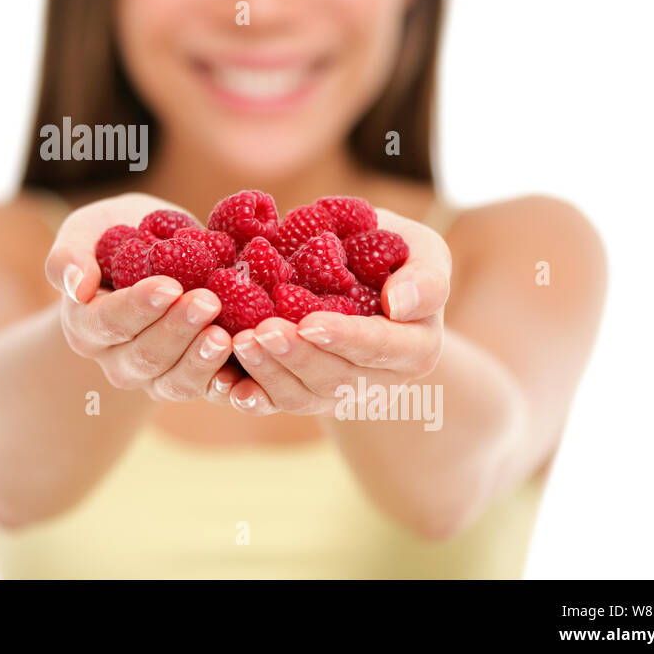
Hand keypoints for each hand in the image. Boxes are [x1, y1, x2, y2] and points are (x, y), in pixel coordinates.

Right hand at [44, 193, 241, 402]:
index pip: (109, 322)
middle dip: (177, 331)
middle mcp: (116, 359)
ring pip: (174, 382)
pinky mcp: (190, 381)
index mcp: (86, 324)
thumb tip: (75, 285)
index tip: (169, 286)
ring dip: (200, 361)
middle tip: (207, 302)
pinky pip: (206, 393)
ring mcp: (154, 377)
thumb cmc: (120, 236)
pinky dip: (225, 384)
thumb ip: (69, 254)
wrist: (158, 255)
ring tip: (225, 337)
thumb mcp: (88, 230)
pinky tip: (243, 368)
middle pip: (144, 357)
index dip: (138, 307)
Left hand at [223, 207, 450, 414]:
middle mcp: (380, 381)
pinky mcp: (305, 394)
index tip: (310, 323)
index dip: (345, 339)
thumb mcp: (422, 251)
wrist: (364, 275)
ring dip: (269, 373)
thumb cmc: (394, 255)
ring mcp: (340, 394)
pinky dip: (252, 396)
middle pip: (336, 379)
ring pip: (303, 396)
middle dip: (296, 357)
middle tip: (261, 330)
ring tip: (239, 342)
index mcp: (415, 348)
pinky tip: (227, 384)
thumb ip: (425, 276)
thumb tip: (401, 305)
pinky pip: (277, 402)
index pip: (381, 348)